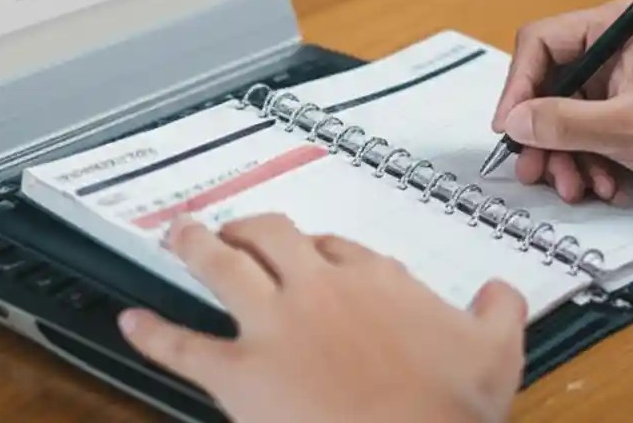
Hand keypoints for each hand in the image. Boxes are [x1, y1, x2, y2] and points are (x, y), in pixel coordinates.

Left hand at [118, 215, 526, 422]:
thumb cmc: (449, 409)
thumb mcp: (496, 352)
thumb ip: (499, 312)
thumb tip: (501, 292)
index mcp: (374, 279)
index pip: (338, 247)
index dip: (321, 251)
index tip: (317, 258)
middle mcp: (318, 288)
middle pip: (272, 236)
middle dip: (251, 228)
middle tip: (238, 230)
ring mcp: (274, 326)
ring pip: (222, 266)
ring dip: (196, 245)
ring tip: (179, 234)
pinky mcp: (240, 373)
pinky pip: (185, 345)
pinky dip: (153, 333)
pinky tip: (131, 322)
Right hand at [491, 0, 632, 201]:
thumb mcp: (625, 127)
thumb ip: (562, 123)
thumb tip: (513, 123)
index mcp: (612, 27)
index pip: (539, 44)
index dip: (517, 87)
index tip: (509, 128)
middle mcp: (610, 47)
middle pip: (547, 86)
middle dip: (543, 134)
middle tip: (534, 170)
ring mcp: (617, 81)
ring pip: (563, 116)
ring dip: (565, 156)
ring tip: (575, 187)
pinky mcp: (625, 111)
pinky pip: (586, 134)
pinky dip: (587, 162)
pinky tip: (603, 185)